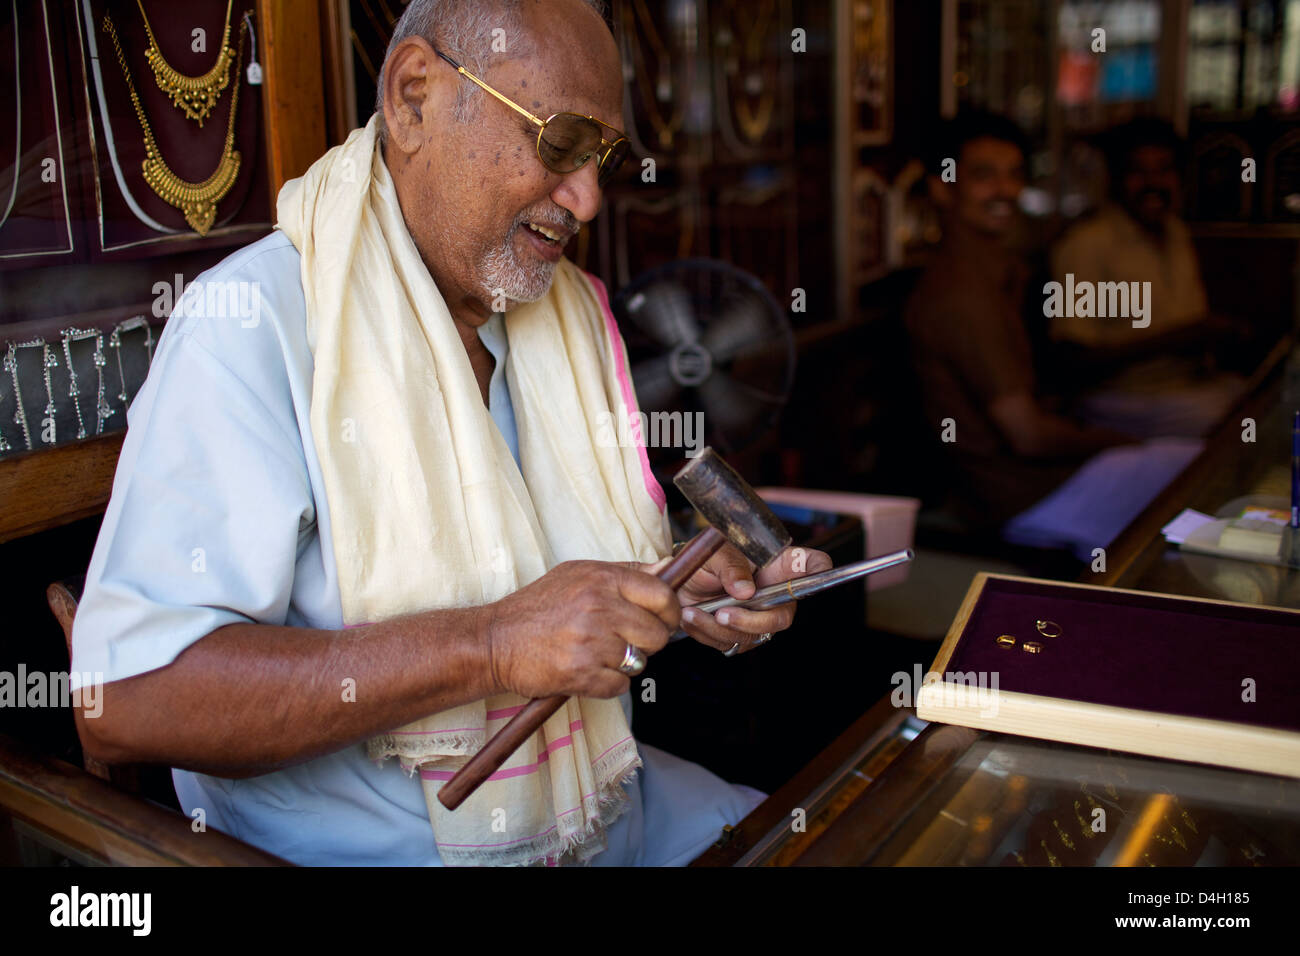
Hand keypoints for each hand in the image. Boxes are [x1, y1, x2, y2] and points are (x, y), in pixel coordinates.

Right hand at [485, 561, 677, 698]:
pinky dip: (609, 684)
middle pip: (658, 634)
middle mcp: (599, 607)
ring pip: (641, 662)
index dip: (670, 611)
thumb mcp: (578, 574)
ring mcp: (590, 642)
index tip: (663, 619)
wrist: (495, 640)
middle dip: (648, 642)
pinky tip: (589, 671)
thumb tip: (668, 570)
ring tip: (600, 655)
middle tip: (626, 641)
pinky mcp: (581, 674)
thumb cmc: (538, 607)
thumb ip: (625, 573)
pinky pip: (620, 686)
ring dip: (626, 663)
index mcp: (601, 578)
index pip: (662, 595)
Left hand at [655, 544, 832, 655]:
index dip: (819, 569)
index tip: (817, 569)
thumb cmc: (705, 561)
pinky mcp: (740, 635)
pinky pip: (730, 644)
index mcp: (777, 565)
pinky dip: (707, 633)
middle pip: (783, 617)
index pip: (811, 564)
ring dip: (722, 628)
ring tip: (694, 612)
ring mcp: (759, 617)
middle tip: (723, 614)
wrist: (679, 582)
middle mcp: (775, 594)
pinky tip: (692, 617)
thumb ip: (730, 567)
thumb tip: (744, 591)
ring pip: (754, 636)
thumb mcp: (714, 554)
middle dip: (751, 621)